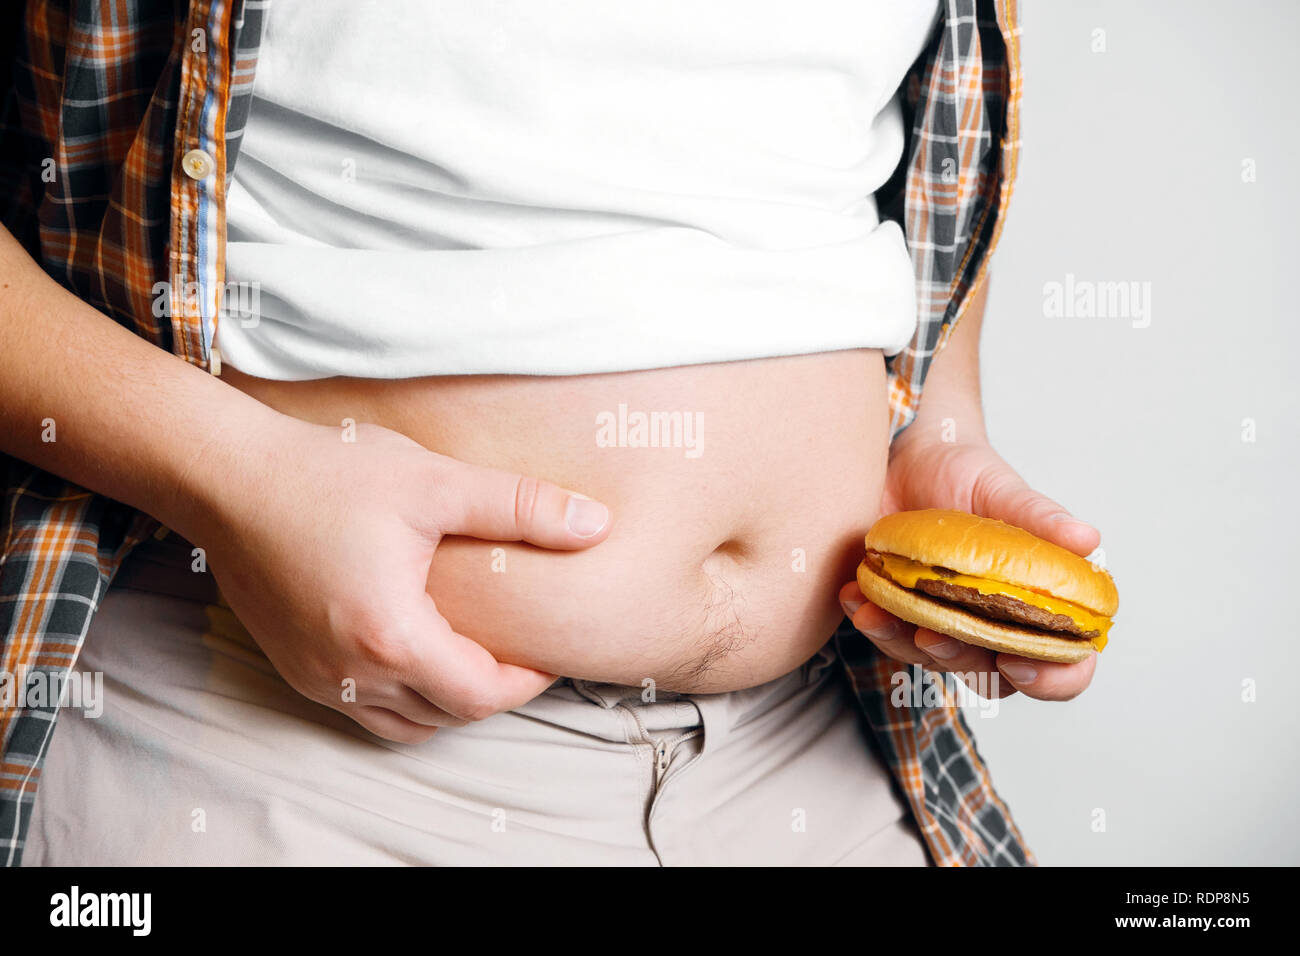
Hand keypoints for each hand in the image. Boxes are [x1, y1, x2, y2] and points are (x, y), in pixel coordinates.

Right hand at [192, 415, 612, 742]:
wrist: (226, 475)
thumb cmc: (326, 472)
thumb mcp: (435, 482)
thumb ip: (522, 507)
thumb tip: (597, 525)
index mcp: (391, 636)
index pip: (480, 695)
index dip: (527, 681)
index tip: (548, 648)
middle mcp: (349, 673)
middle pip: (445, 716)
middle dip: (492, 691)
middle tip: (521, 649)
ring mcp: (314, 677)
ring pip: (402, 722)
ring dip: (446, 699)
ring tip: (474, 653)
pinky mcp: (293, 666)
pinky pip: (361, 706)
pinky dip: (402, 693)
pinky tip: (417, 645)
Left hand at [839, 432, 1100, 700]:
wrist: (906, 457)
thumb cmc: (966, 474)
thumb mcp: (1001, 490)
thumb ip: (1039, 518)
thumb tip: (1089, 539)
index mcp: (1039, 603)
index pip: (1065, 662)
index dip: (1052, 678)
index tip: (1020, 663)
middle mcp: (995, 624)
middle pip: (990, 675)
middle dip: (960, 659)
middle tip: (934, 635)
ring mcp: (945, 624)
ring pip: (931, 660)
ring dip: (901, 643)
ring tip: (877, 613)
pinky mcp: (900, 615)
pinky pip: (886, 634)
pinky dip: (869, 620)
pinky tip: (852, 595)